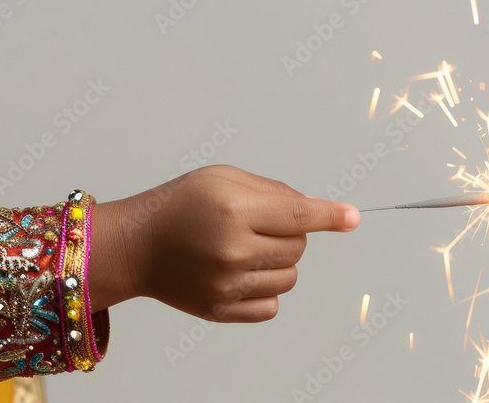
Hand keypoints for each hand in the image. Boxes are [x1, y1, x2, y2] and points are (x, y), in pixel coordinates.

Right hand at [88, 165, 359, 321]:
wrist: (136, 245)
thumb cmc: (178, 206)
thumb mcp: (222, 178)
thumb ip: (272, 191)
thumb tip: (314, 209)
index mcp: (234, 211)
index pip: (299, 215)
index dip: (330, 216)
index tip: (351, 218)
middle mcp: (232, 249)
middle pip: (298, 247)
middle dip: (289, 233)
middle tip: (258, 224)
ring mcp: (227, 284)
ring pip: (289, 277)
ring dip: (279, 261)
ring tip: (247, 247)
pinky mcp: (221, 309)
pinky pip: (271, 305)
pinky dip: (265, 288)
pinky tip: (242, 272)